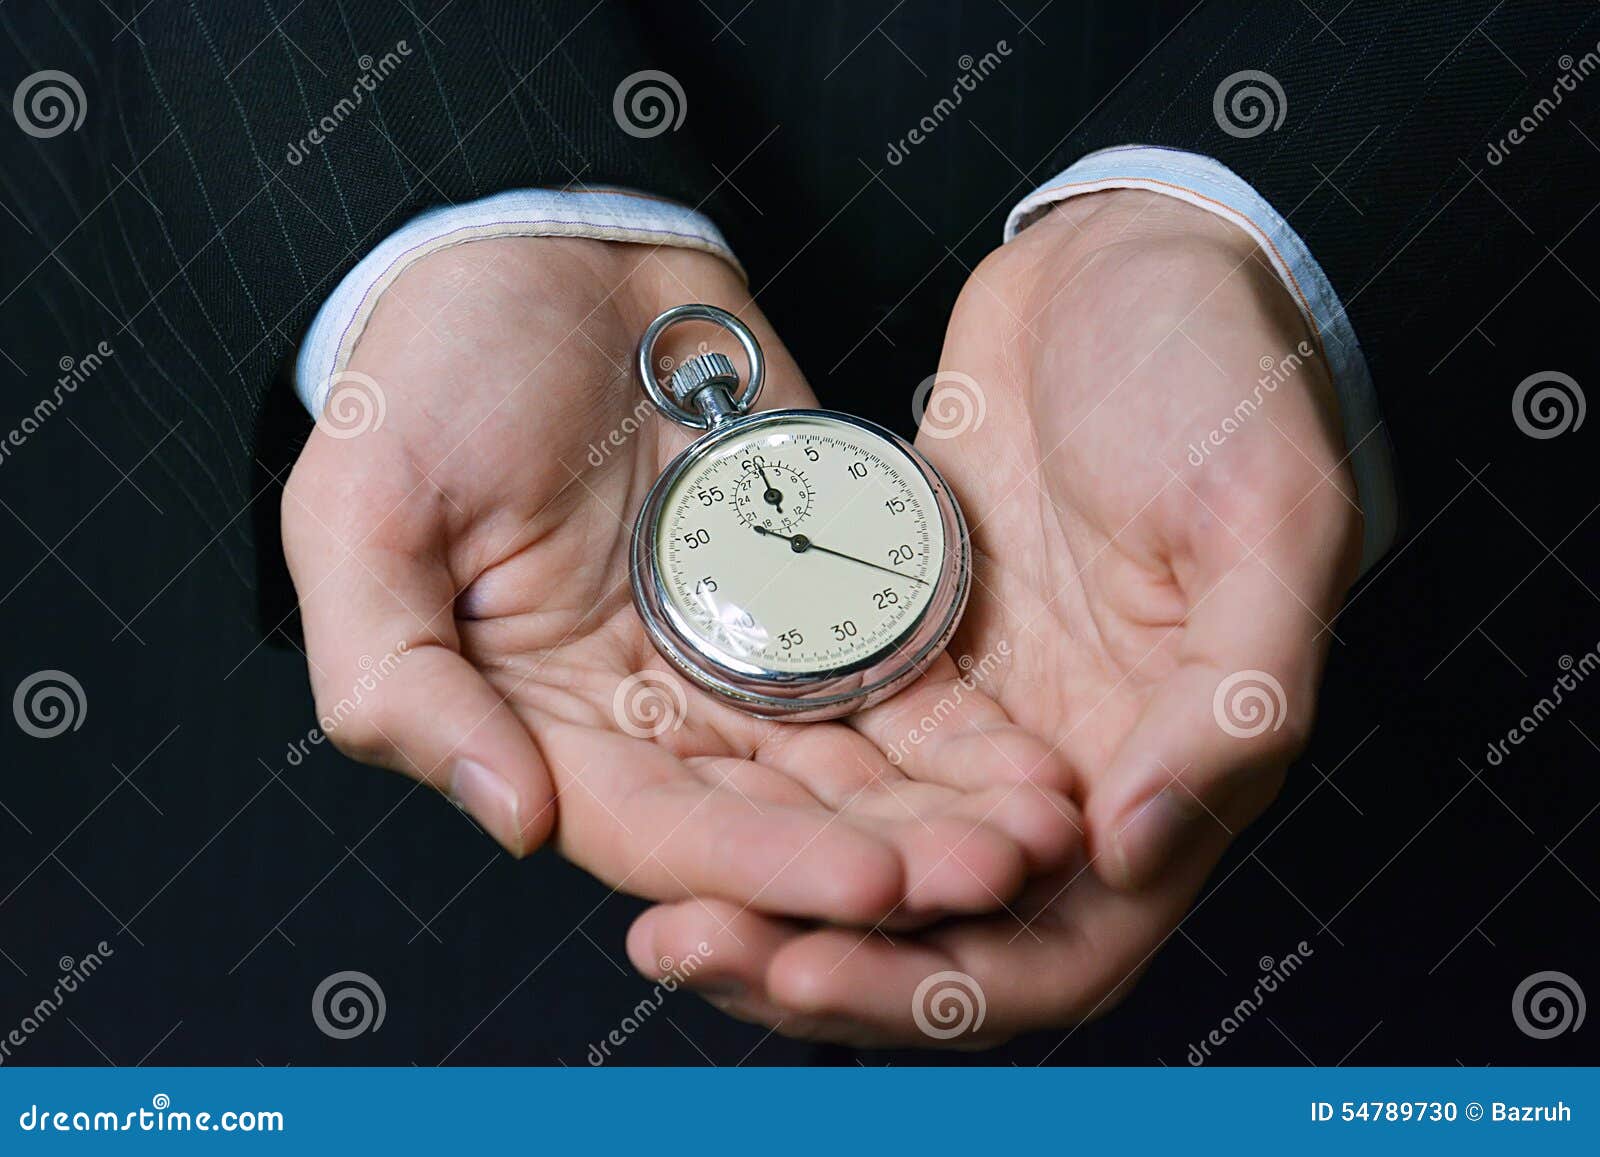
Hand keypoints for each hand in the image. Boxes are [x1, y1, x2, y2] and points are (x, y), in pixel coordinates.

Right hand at [281, 236, 1082, 925]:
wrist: (545, 251)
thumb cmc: (430, 372)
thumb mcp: (361, 517)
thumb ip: (400, 681)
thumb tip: (510, 817)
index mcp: (540, 722)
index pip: (660, 832)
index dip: (764, 869)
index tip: (874, 886)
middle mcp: (650, 715)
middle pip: (780, 818)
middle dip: (889, 855)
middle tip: (1000, 871)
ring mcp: (739, 657)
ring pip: (855, 767)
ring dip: (945, 808)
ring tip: (1044, 830)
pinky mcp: (814, 594)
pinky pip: (894, 674)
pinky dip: (961, 723)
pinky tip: (1034, 754)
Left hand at [626, 191, 1363, 1044]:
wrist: (1124, 260)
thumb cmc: (1223, 373)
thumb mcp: (1264, 515)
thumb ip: (1232, 696)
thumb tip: (1133, 848)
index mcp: (1167, 774)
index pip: (1050, 954)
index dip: (928, 986)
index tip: (799, 968)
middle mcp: (1068, 775)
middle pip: (935, 931)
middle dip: (812, 959)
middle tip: (681, 949)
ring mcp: (982, 717)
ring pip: (870, 856)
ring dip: (771, 892)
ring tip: (655, 907)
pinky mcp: (911, 650)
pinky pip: (831, 753)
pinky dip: (765, 791)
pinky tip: (672, 789)